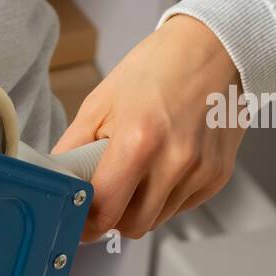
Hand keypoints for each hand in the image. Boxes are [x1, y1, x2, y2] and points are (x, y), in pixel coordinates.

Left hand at [54, 15, 243, 240]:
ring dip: (142, 208)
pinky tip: (167, 165)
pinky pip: (181, 208)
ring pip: (157, 220)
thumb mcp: (101, 102)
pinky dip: (167, 197)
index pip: (105, 211)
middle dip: (115, 218)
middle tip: (110, 195)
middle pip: (133, 227)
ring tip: (142, 171)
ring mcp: (200, 171)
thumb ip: (74, 150)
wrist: (214, 48)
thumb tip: (58, 185)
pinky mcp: (217, 176)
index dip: (87, 222)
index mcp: (139, 140)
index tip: (80, 219)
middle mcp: (174, 160)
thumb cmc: (156, 69)